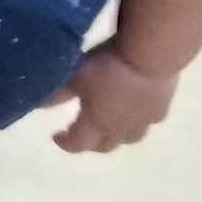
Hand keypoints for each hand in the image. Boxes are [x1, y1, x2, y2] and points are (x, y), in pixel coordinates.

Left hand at [43, 40, 177, 153]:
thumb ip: (56, 94)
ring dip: (117, 136)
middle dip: (90, 143)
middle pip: (105, 146)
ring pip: (131, 138)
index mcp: (97, 123)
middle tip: (80, 133)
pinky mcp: (163, 106)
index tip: (56, 136)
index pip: (78, 144)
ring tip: (109, 125)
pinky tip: (136, 110)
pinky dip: (139, 121)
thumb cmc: (108, 66)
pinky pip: (150, 121)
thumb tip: (38, 105)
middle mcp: (121, 128)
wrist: (152, 55)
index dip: (66, 143)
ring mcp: (145, 119)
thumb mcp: (74, 77)